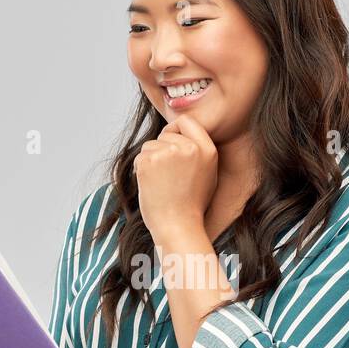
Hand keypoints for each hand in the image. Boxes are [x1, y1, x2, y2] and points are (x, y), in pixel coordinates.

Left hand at [134, 114, 217, 242]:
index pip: (186, 121)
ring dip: (150, 160)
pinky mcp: (149, 161)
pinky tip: (152, 185)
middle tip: (166, 174)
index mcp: (207, 149)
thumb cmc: (191, 205)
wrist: (177, 226)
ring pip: (150, 145)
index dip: (175, 130)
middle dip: (161, 149)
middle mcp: (190, 148)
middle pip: (165, 133)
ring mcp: (168, 153)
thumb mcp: (208, 174)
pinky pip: (140, 157)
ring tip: (162, 182)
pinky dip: (141, 170)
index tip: (171, 142)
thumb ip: (199, 151)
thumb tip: (184, 135)